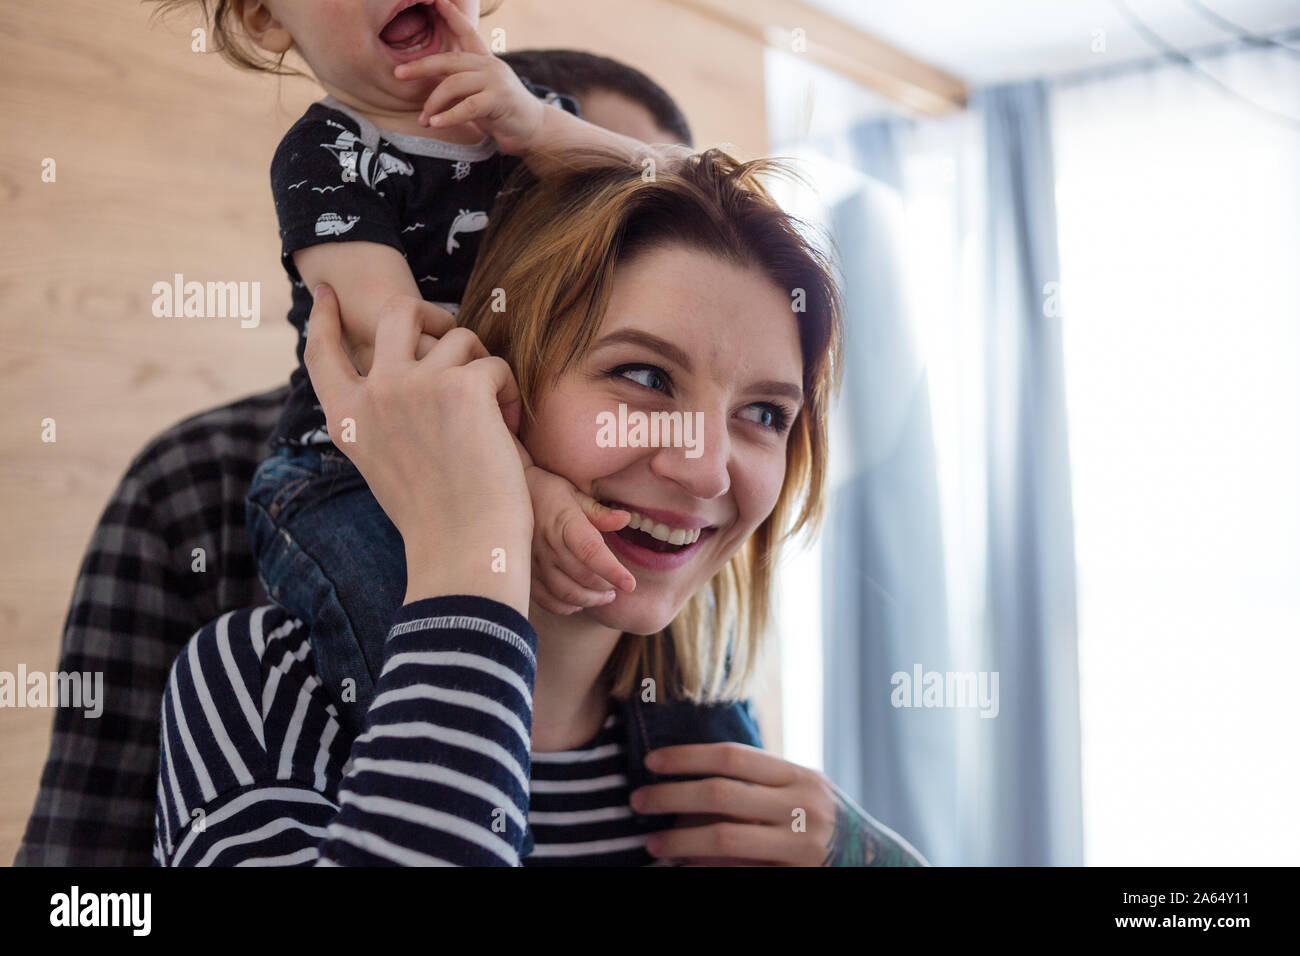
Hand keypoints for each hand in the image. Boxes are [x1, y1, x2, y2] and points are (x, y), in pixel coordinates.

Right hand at [304, 284, 532, 611]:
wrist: (462, 553)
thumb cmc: (435, 521)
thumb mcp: (385, 465)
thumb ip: (383, 418)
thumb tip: (403, 371)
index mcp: (348, 418)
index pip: (322, 353)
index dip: (325, 319)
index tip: (325, 294)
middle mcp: (375, 393)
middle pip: (397, 312)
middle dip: (432, 313)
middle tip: (453, 332)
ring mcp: (415, 384)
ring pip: (459, 337)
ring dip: (483, 368)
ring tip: (492, 416)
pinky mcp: (463, 386)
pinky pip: (495, 365)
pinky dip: (508, 393)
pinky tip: (506, 431)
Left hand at [394, 0, 544, 154]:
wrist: (533, 129)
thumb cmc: (502, 113)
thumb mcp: (480, 93)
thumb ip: (461, 84)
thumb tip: (433, 85)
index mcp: (484, 61)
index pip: (467, 33)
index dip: (452, 16)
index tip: (437, 1)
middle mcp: (489, 65)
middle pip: (449, 61)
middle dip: (421, 66)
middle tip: (398, 73)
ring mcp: (495, 81)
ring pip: (454, 85)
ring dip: (434, 103)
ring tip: (423, 119)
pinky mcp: (499, 100)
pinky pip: (468, 107)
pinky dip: (449, 116)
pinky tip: (436, 123)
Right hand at [526, 466, 636, 614]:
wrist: (505, 496)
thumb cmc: (547, 492)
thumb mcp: (573, 493)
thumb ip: (599, 512)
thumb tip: (625, 519)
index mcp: (564, 522)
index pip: (590, 551)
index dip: (612, 570)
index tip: (630, 584)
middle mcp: (548, 544)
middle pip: (582, 576)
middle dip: (605, 586)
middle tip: (619, 588)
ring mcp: (534, 562)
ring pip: (565, 592)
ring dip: (589, 600)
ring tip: (605, 597)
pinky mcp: (525, 573)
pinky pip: (545, 599)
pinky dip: (565, 606)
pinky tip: (578, 603)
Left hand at [630, 743, 928, 866]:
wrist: (879, 865)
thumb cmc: (828, 824)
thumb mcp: (803, 792)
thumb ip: (761, 782)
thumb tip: (694, 776)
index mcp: (799, 776)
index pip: (731, 757)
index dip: (686, 758)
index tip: (651, 762)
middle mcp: (803, 806)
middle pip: (720, 795)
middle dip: (670, 797)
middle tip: (636, 801)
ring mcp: (801, 846)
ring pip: (724, 838)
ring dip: (679, 841)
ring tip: (652, 844)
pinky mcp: (795, 876)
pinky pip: (738, 873)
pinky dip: (705, 870)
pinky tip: (684, 868)